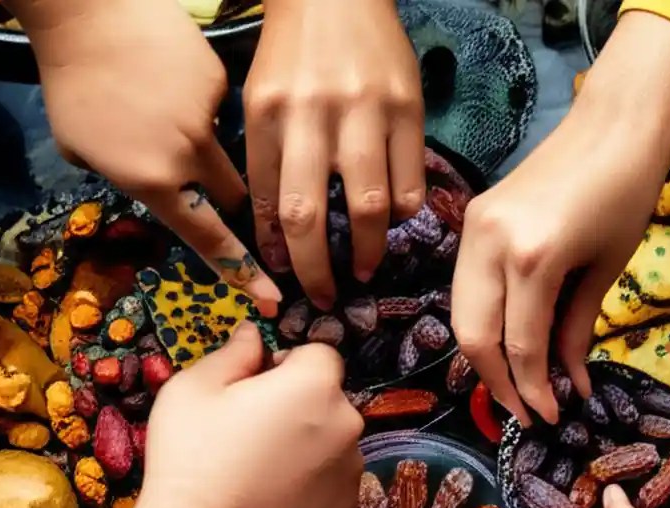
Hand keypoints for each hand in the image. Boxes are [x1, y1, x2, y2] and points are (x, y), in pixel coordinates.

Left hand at [18, 0, 281, 315]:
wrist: (91, 15)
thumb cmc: (73, 87)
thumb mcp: (83, 151)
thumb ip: (126, 176)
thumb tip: (154, 181)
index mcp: (152, 181)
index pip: (207, 237)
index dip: (241, 270)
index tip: (271, 296)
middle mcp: (188, 158)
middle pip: (234, 198)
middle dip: (233, 205)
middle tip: (223, 200)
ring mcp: (209, 120)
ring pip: (222, 150)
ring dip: (201, 145)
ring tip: (160, 110)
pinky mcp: (220, 86)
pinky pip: (217, 109)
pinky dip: (196, 102)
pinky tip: (168, 78)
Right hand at [140, 323, 363, 507]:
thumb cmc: (193, 455)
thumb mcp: (195, 387)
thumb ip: (235, 352)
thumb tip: (254, 334)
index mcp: (316, 384)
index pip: (319, 353)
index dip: (286, 364)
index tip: (255, 387)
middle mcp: (348, 422)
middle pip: (328, 397)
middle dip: (299, 404)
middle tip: (252, 430)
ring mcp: (351, 469)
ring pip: (332, 439)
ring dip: (308, 443)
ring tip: (261, 468)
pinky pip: (332, 478)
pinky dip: (312, 480)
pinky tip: (273, 495)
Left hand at [244, 0, 424, 308]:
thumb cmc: (293, 49)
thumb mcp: (261, 94)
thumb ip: (269, 154)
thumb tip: (279, 228)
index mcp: (267, 113)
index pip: (268, 200)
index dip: (275, 250)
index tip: (284, 276)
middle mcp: (314, 115)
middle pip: (310, 216)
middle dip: (316, 270)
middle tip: (324, 297)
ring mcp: (365, 112)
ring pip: (368, 206)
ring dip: (367, 251)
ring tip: (364, 270)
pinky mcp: (408, 109)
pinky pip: (408, 182)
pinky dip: (401, 212)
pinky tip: (392, 217)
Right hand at [452, 12, 669, 425]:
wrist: (612, 125)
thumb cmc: (626, 195)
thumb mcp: (605, 270)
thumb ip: (577, 330)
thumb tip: (571, 386)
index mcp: (533, 258)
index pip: (521, 345)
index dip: (534, 390)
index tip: (552, 419)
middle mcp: (491, 244)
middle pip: (474, 336)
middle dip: (498, 383)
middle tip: (527, 414)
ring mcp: (474, 229)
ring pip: (461, 313)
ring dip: (485, 356)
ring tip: (516, 386)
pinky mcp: (472, 219)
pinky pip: (466, 285)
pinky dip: (483, 319)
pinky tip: (509, 340)